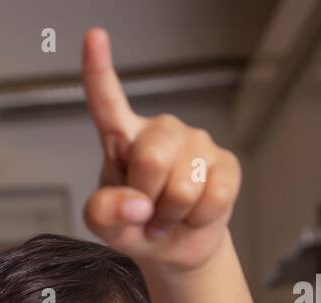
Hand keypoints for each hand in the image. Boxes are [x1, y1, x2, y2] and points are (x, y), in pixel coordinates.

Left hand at [81, 27, 241, 272]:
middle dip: (148, 199)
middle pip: (151, 160)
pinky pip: (214, 196)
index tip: (94, 37)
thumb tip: (136, 204)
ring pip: (184, 186)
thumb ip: (103, 214)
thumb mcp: (105, 226)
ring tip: (168, 217)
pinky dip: (198, 218)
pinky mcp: (226, 162)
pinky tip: (193, 215)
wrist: (175, 247)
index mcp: (122, 139)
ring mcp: (196, 143)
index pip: (107, 101)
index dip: (99, 70)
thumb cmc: (135, 225)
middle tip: (147, 213)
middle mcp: (161, 131)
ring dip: (172, 216)